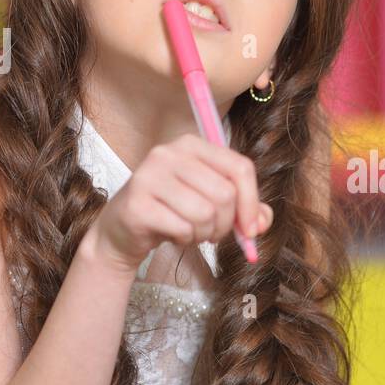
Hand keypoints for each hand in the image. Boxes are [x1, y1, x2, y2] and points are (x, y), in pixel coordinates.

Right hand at [84, 131, 272, 274]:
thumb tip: (262, 222)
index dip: (252, 202)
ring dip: (204, 233)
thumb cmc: (172, 213)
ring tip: (190, 231)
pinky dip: (185, 239)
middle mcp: (169, 153)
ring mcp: (150, 176)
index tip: (251, 229)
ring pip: (205, 213)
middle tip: (212, 232)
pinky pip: (183, 227)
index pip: (240, 167)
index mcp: (192, 145)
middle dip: (225, 224)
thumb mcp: (212, 205)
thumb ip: (244, 210)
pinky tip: (172, 234)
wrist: (122, 231)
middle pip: (225, 193)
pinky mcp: (137, 203)